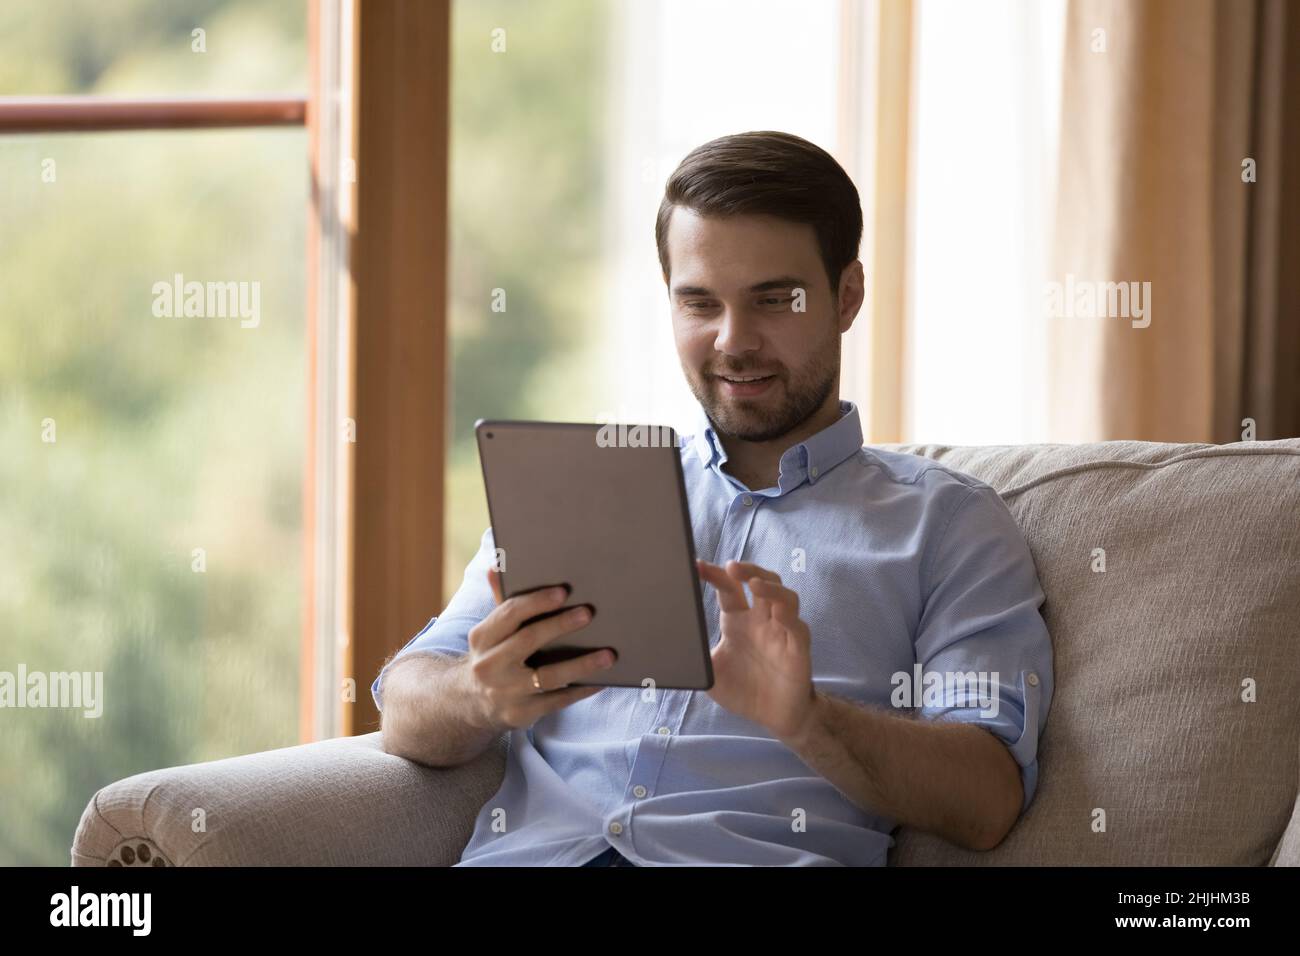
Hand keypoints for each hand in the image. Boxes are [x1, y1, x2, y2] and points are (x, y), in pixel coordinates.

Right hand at [464, 569, 616, 730]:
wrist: (471, 703)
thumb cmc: (493, 655)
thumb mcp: (490, 632)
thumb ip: (501, 601)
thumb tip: (498, 566)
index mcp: (482, 638)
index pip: (509, 614)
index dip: (537, 601)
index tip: (563, 592)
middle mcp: (490, 665)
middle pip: (529, 640)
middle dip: (560, 625)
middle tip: (589, 613)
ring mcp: (506, 692)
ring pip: (549, 676)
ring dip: (582, 664)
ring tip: (609, 655)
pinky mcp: (521, 714)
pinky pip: (558, 701)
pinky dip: (581, 690)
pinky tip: (602, 680)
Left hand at [695, 559, 816, 740]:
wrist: (774, 717)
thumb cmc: (743, 690)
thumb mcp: (711, 672)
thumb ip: (695, 655)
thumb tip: (666, 645)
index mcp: (737, 621)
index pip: (728, 589)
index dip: (715, 574)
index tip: (697, 565)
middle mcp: (760, 620)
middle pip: (760, 581)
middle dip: (747, 570)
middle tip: (731, 567)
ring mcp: (781, 631)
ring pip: (783, 596)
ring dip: (770, 586)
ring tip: (754, 583)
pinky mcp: (797, 648)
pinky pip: (797, 627)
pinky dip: (788, 616)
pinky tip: (777, 613)